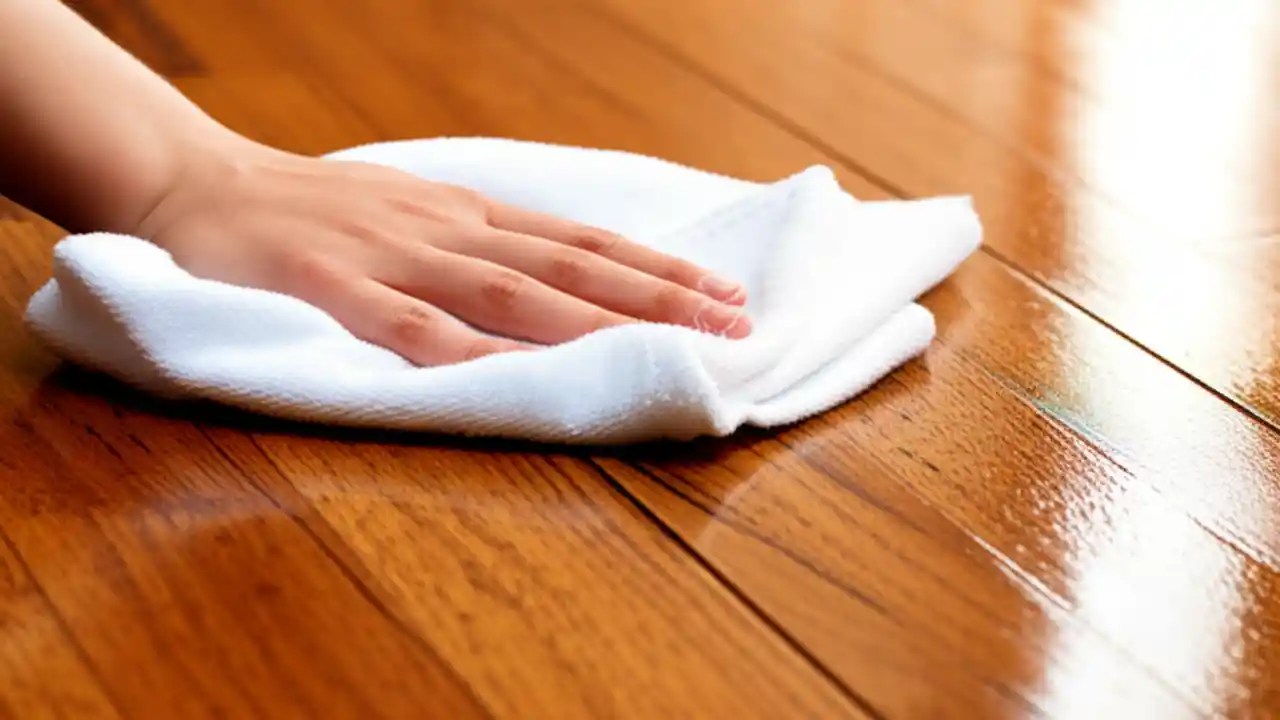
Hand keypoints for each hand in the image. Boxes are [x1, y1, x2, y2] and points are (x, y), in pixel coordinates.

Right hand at [135, 141, 750, 365]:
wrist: (197, 182)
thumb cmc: (309, 214)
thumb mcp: (407, 218)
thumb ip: (473, 249)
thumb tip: (556, 284)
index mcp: (464, 216)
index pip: (580, 241)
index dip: (655, 269)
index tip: (724, 294)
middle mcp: (443, 229)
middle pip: (568, 265)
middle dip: (656, 297)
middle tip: (733, 324)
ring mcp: (388, 254)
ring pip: (509, 292)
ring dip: (595, 323)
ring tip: (666, 347)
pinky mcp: (327, 283)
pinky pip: (406, 325)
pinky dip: (466, 353)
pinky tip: (519, 378)